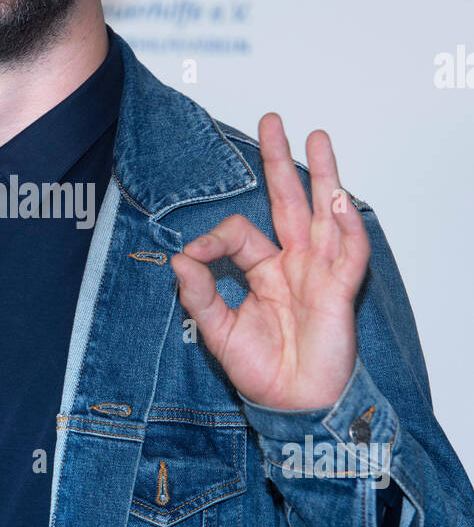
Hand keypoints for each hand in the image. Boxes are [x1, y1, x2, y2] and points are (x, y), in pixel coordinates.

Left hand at [170, 113, 370, 410]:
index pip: (241, 232)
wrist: (293, 405)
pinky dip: (347, 226)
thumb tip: (179, 258)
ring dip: (322, 176)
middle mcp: (293, 264)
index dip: (214, 238)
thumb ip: (198, 294)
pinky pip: (348, 253)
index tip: (194, 256)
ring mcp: (319, 274)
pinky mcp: (339, 292)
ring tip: (317, 138)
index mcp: (264, 270)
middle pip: (288, 201)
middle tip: (273, 121)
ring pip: (324, 214)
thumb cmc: (263, 371)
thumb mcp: (216, 331)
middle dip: (280, 161)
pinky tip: (339, 199)